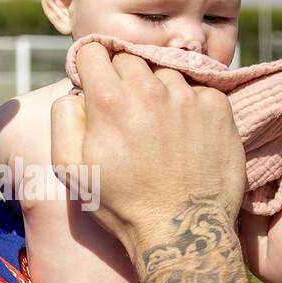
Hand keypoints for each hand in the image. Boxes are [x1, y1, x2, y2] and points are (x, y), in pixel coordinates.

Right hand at [50, 42, 246, 246]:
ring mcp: (188, 96)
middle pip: (128, 59)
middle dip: (122, 80)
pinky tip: (183, 135)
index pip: (93, 50)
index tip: (95, 86)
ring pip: (164, 73)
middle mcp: (150, 89)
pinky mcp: (218, 107)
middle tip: (127, 117)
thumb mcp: (71, 171)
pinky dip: (188, 105)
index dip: (90, 68)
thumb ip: (63, 119)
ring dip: (157, 91)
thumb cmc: (122, 206)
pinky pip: (196, 90)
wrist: (182, 232)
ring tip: (158, 129)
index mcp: (110, 100)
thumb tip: (75, 90)